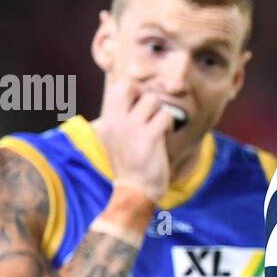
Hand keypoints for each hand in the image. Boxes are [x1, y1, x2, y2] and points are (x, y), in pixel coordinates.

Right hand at [95, 79, 173, 202]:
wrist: (135, 190)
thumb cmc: (130, 163)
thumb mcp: (115, 137)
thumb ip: (121, 115)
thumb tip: (134, 93)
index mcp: (108, 119)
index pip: (119, 87)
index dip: (135, 91)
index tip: (141, 107)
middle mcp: (116, 120)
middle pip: (132, 86)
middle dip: (146, 96)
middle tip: (150, 114)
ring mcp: (132, 128)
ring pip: (154, 100)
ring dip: (160, 113)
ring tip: (158, 129)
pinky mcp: (150, 137)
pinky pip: (166, 116)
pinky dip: (169, 125)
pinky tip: (163, 137)